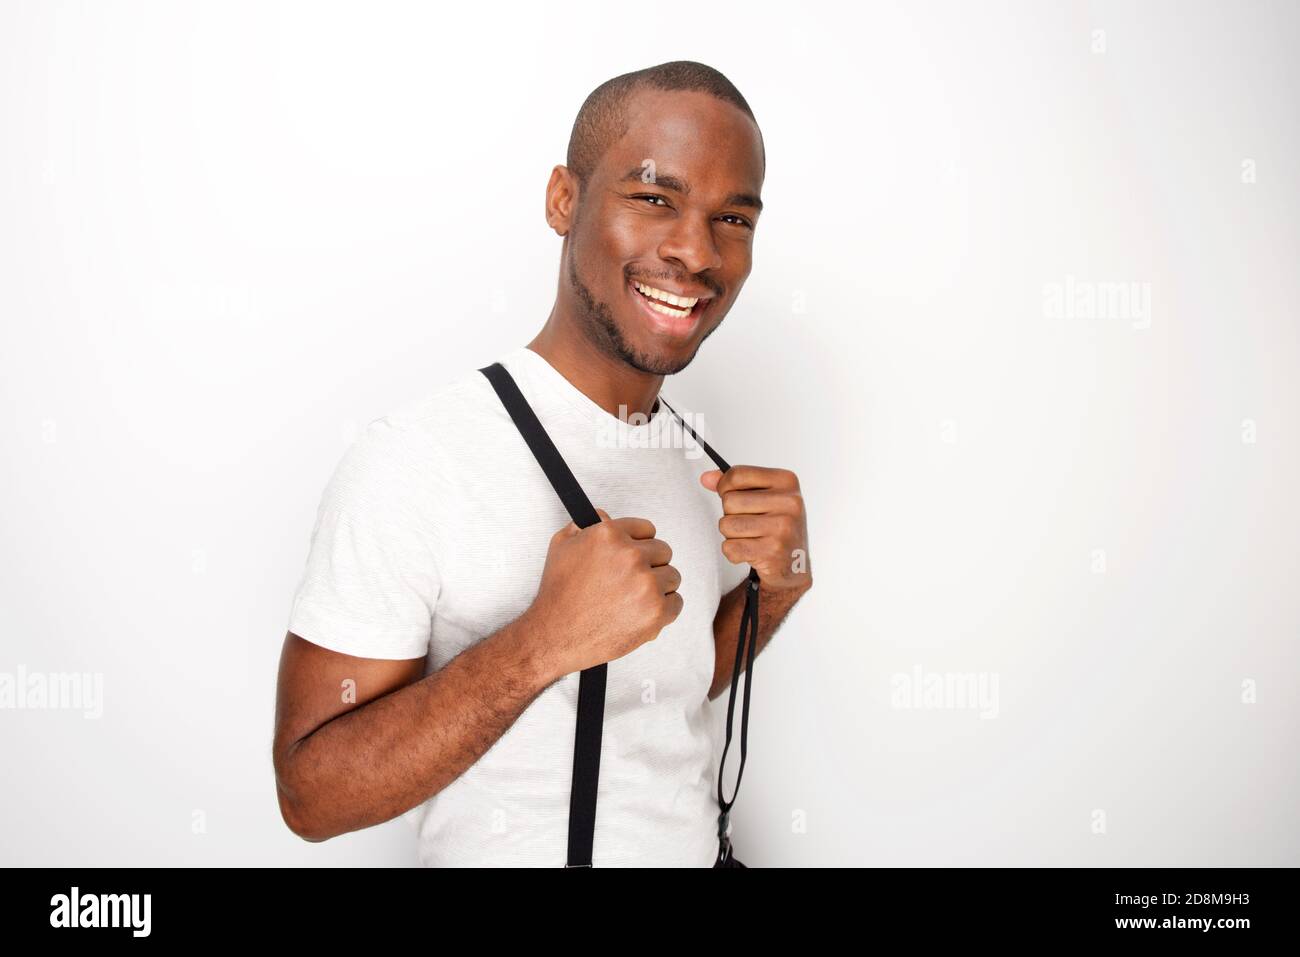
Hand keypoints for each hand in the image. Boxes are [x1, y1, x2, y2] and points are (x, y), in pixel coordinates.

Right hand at [524, 508, 682, 678]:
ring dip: (659, 587)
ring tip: (635, 599)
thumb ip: (585, 526)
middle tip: (632, 581)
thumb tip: (604, 516)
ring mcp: (646, 584)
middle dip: (651, 565)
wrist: (556, 636)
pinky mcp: (656, 611)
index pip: (647, 529)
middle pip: (664, 552)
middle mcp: (630, 556)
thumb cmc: (558, 595)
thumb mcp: (562, 546)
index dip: (640, 543)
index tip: (635, 555)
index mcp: (610, 535)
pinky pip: (676, 602)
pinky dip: (664, 610)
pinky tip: (643, 612)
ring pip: (673, 576)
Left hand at [701, 465, 811, 591]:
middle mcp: (788, 503)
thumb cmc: (778, 526)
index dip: (725, 487)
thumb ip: (734, 484)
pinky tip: (751, 551)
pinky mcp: (772, 551)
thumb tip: (707, 478)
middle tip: (749, 523)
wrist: (795, 563)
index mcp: (786, 481)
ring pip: (726, 525)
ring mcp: (782, 528)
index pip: (737, 474)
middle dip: (730, 515)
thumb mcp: (763, 497)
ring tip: (751, 537)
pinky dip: (734, 553)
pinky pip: (730, 548)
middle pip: (729, 501)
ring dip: (731, 535)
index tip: (733, 496)